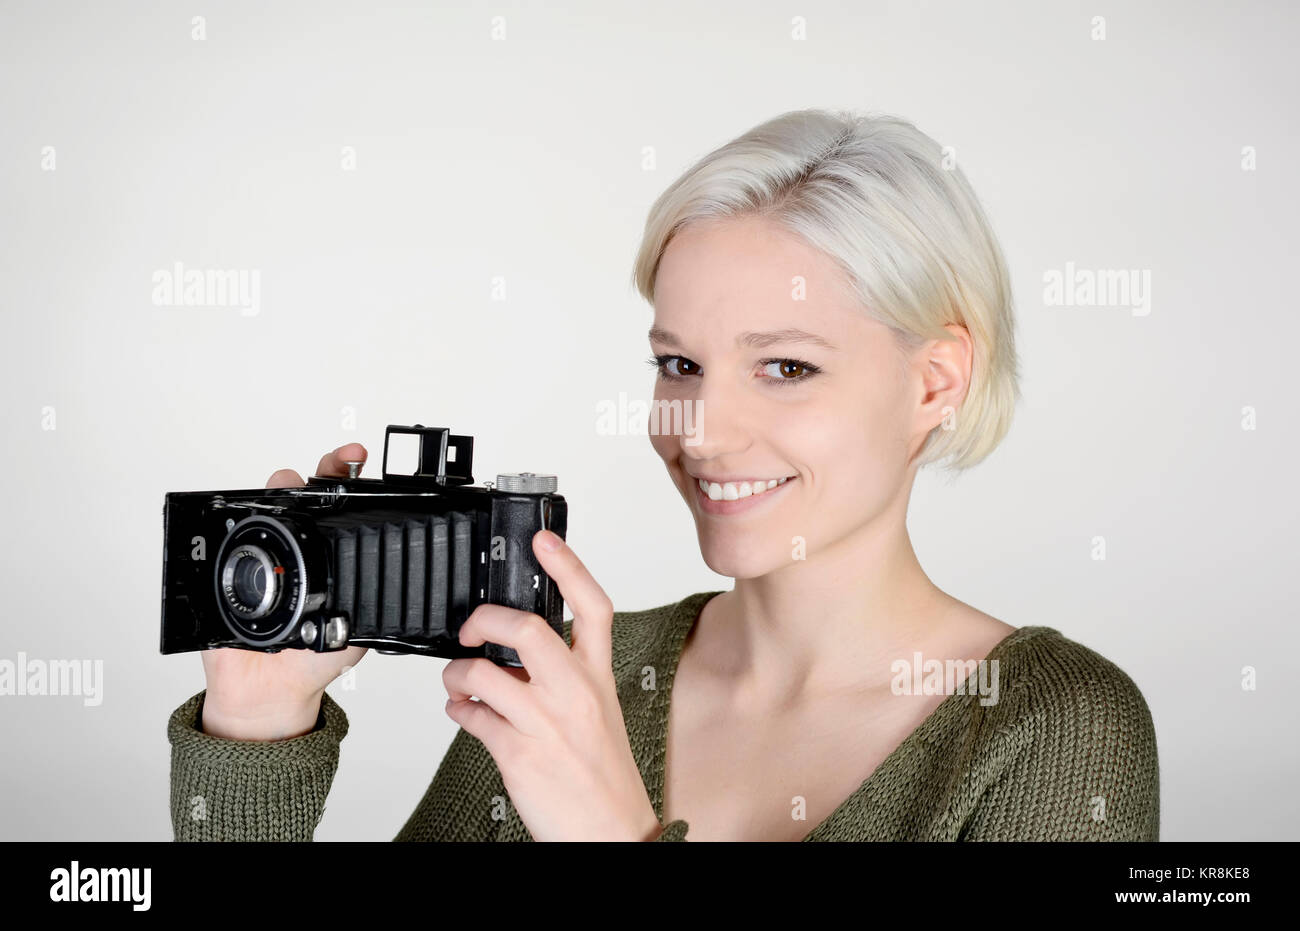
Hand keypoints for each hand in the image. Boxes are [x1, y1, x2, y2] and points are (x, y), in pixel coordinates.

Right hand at [199, 443, 369, 740]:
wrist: (268, 693)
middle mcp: (296, 548)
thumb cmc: (313, 662)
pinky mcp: (225, 570)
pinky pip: (223, 542)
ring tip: (288, 482)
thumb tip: (376, 593)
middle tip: (332, 464)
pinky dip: (230, 526)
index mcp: (329, 557)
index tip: (357, 458)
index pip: (340, 505)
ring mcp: (260, 554)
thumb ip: (362, 612)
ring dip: (274, 489)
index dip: (347, 477)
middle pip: (303, 494)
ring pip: (264, 506)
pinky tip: (244, 517)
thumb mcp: (351, 635)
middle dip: (317, 470)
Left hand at [442, 530, 663, 840]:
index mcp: (597, 676)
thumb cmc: (603, 776)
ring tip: (459, 682)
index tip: (543, 539)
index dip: (566, 565)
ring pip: (482, 672)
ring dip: (457, 674)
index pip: (591, 606)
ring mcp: (544, 722)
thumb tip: (515, 655)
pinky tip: (463, 713)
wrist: (611, 833)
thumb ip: (564, 677)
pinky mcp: (517, 753)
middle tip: (471, 626)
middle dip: (484, 617)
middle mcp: (573, 692)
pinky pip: (469, 716)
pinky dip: (456, 710)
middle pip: (526, 626)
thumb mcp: (597, 712)